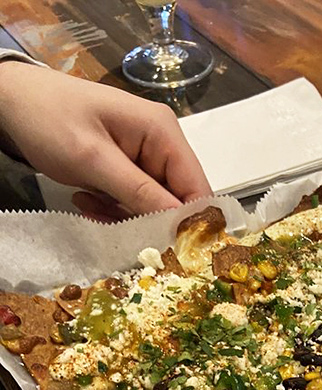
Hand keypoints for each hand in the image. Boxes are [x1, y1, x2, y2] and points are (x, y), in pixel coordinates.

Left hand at [0, 62, 211, 217]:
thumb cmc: (50, 120)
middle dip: (148, 221)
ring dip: (124, 216)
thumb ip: (139, 192)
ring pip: (154, 205)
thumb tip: (178, 225)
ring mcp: (146, 155)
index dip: (188, 222)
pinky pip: (135, 200)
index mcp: (163, 132)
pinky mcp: (129, 166)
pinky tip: (88, 199)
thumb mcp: (93, 160)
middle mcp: (162, 143)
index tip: (167, 249)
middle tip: (113, 226)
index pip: (197, 188)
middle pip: (176, 200)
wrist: (13, 100)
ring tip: (90, 206)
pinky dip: (113, 208)